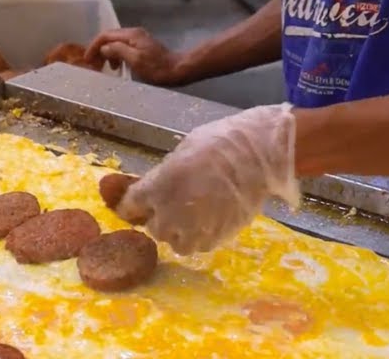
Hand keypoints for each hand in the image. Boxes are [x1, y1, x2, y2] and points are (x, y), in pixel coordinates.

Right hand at [85, 27, 188, 85]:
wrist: (178, 70)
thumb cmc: (157, 68)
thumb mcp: (135, 60)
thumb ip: (118, 51)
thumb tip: (104, 48)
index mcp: (131, 35)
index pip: (105, 35)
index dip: (94, 46)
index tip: (87, 60)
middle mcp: (134, 33)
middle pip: (110, 38)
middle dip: (99, 51)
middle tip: (93, 66)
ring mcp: (139, 40)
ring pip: (116, 44)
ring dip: (107, 55)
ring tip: (105, 69)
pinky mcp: (143, 47)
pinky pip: (123, 49)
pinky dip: (116, 57)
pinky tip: (117, 68)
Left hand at [117, 104, 300, 253]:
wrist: (259, 158)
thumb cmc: (221, 143)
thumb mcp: (184, 150)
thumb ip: (166, 174)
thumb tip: (161, 185)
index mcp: (156, 188)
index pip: (129, 207)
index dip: (136, 205)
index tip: (143, 204)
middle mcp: (168, 215)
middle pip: (154, 228)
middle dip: (162, 218)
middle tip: (178, 204)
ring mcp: (192, 231)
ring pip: (176, 242)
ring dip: (182, 232)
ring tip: (197, 216)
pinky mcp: (215, 239)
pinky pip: (201, 244)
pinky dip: (203, 235)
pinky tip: (215, 218)